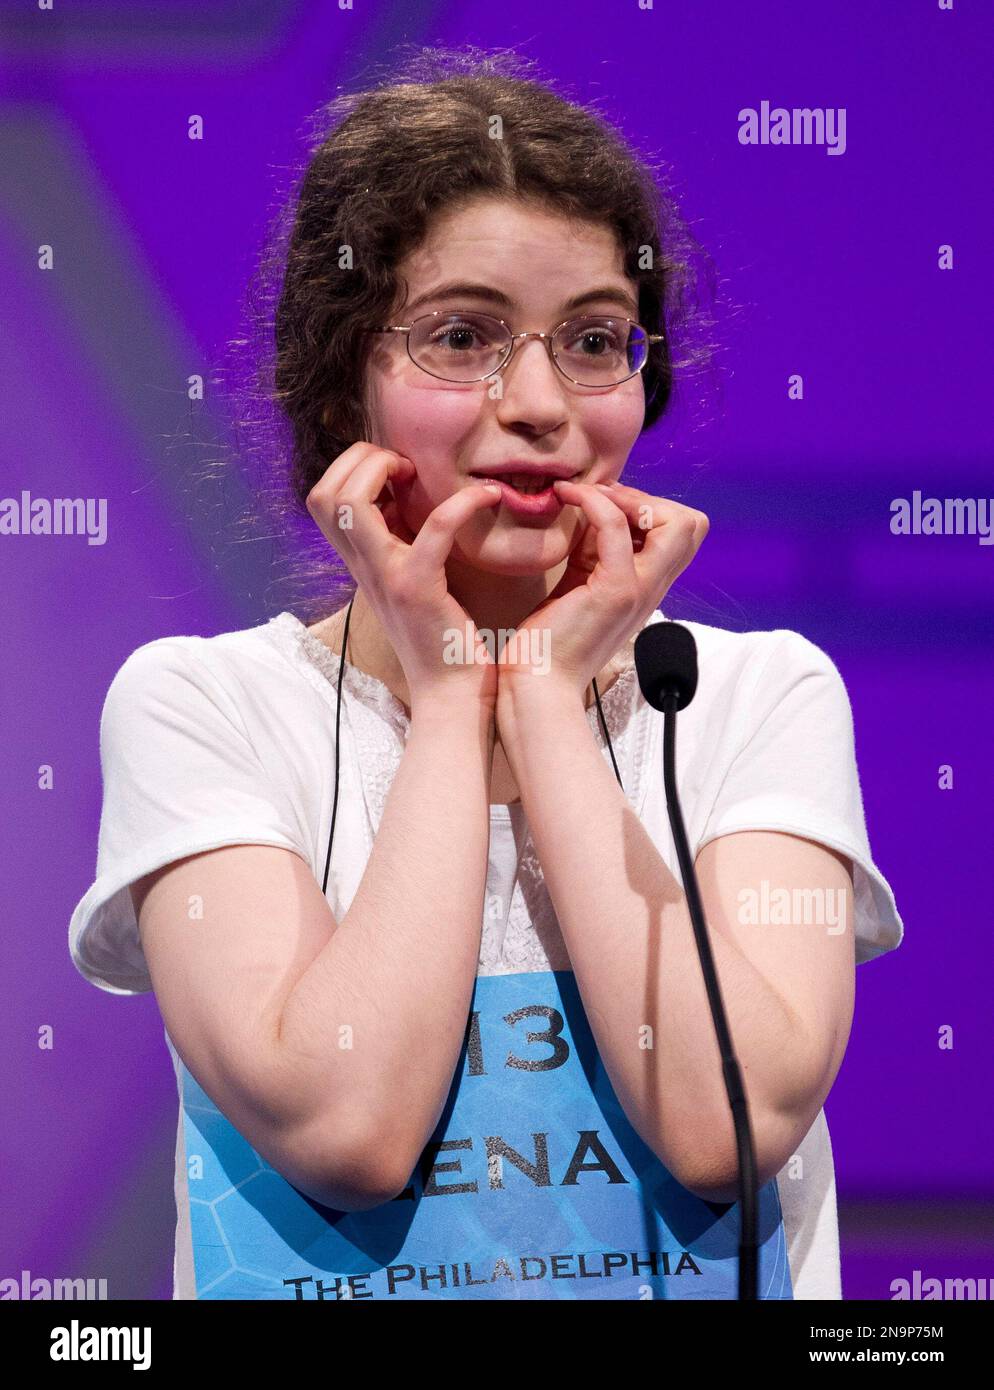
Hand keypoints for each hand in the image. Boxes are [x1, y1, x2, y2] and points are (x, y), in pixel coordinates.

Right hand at [305, 443, 503, 709]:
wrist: (452, 693)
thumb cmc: (441, 637)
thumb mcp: (408, 581)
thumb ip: (399, 543)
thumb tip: (406, 497)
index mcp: (361, 563)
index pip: (323, 498)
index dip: (354, 470)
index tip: (399, 475)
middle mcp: (363, 567)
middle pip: (323, 493)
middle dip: (361, 461)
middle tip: (405, 470)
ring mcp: (386, 576)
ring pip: (349, 502)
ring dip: (385, 470)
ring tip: (421, 478)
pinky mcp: (419, 588)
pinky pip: (433, 528)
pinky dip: (462, 503)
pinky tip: (488, 497)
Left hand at [496, 479, 708, 702]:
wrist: (538, 681)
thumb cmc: (551, 638)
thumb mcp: (581, 581)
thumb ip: (597, 548)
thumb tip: (598, 507)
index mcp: (648, 587)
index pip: (682, 533)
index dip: (650, 507)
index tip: (606, 504)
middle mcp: (653, 589)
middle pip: (692, 524)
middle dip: (647, 498)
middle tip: (602, 499)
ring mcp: (640, 590)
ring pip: (676, 522)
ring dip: (626, 496)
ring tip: (584, 497)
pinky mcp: (615, 591)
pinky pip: (616, 526)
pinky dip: (593, 502)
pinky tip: (566, 498)